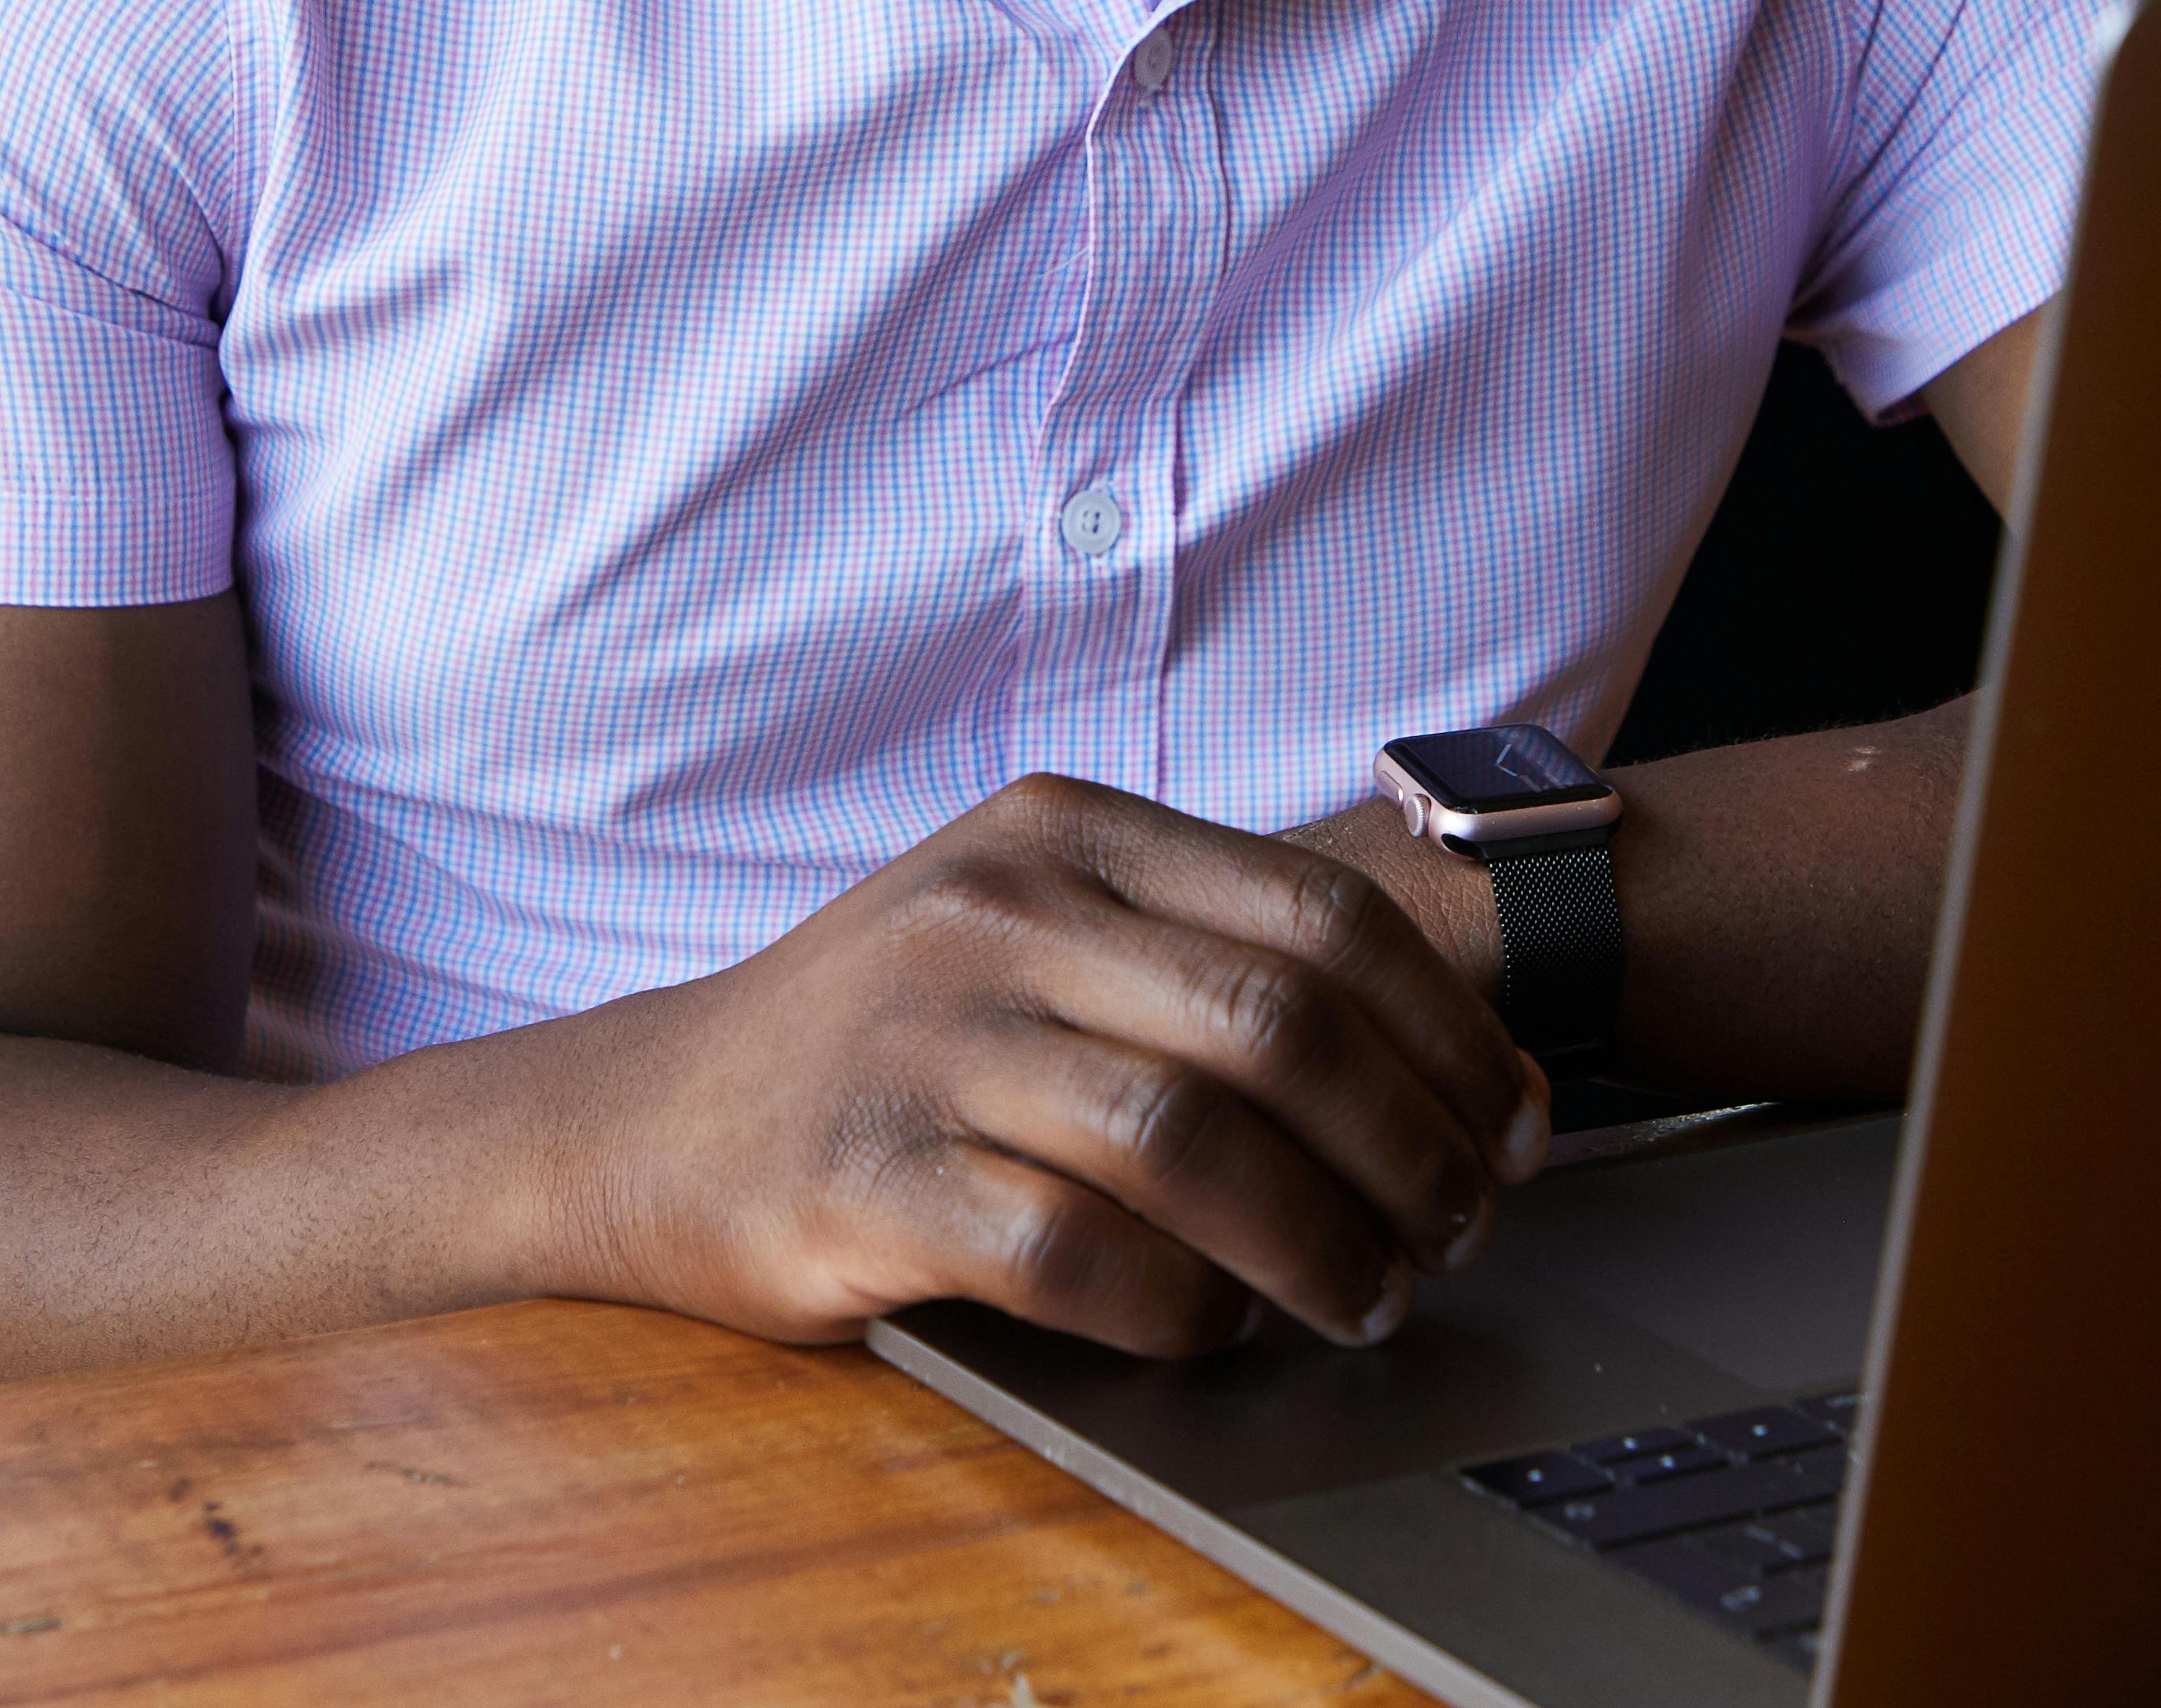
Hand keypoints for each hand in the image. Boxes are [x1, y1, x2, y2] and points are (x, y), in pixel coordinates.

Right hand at [554, 776, 1551, 1356]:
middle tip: (1455, 1234)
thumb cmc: (890, 1037)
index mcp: (1061, 834)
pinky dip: (1173, 1309)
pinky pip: (1071, 1256)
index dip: (1453, 1034)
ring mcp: (921, 1045)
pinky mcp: (862, 1180)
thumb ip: (1201, 958)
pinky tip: (1207, 1326)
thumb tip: (1447, 1069)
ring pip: (1191, 1144)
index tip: (1515, 1127)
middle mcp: (993, 915)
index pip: (1321, 915)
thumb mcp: (1031, 927)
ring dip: (1319, 1245)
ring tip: (1365, 1299)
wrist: (646, 1115)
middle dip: (1411, 1150)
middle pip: (1278, 1027)